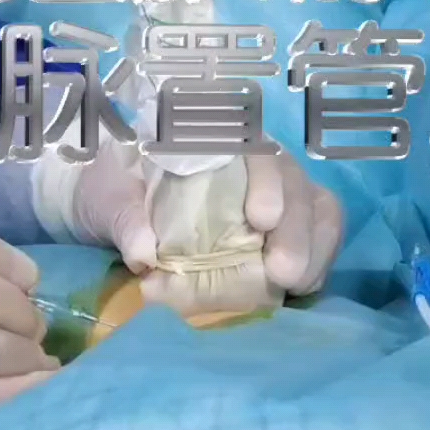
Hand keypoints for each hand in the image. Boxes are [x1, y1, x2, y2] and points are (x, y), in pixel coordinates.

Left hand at [38, 143, 344, 316]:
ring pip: (318, 207)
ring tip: (296, 284)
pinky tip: (300, 289)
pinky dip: (318, 262)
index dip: (267, 179)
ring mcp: (278, 194)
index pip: (253, 146)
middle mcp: (254, 162)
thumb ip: (125, 218)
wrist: (115, 207)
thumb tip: (145, 253)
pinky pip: (321, 237)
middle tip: (283, 272)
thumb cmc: (117, 189)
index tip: (261, 218)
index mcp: (213, 141)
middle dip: (297, 227)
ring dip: (314, 247)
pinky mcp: (287, 229)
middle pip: (294, 181)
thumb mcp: (108, 197)